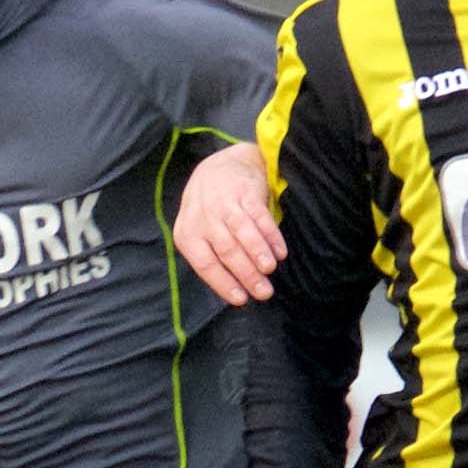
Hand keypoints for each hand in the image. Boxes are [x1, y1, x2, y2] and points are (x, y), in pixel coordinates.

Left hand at [173, 143, 281, 303]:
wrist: (220, 167)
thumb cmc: (209, 211)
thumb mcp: (197, 231)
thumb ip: (210, 256)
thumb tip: (235, 289)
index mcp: (188, 233)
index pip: (205, 264)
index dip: (224, 282)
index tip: (242, 299)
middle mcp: (204, 218)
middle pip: (227, 250)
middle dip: (247, 274)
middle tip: (264, 293)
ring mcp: (225, 203)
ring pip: (243, 232)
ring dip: (258, 252)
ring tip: (270, 270)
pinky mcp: (245, 192)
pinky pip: (260, 217)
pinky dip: (271, 235)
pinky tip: (280, 252)